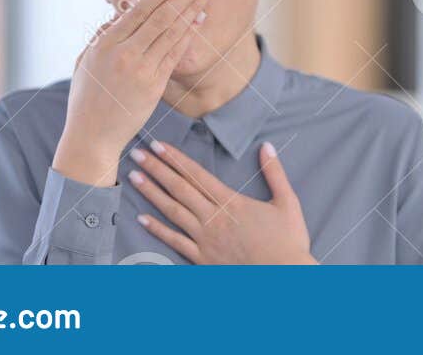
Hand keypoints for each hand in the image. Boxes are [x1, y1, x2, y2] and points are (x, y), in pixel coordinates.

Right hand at [53, 0, 210, 186]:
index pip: (138, 11)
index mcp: (105, 44)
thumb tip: (121, 13)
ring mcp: (142, 70)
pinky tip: (199, 20)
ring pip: (172, 33)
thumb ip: (103, 35)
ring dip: (192, 10)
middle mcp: (124, 54)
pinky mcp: (155, 85)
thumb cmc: (87, 97)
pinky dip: (189, 35)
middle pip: (161, 17)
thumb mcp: (86, 61)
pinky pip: (175, 54)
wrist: (92, 136)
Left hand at [129, 140, 314, 263]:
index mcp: (232, 202)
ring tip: (135, 178)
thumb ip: (275, 172)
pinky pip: (175, 242)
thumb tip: (267, 146)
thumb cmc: (288, 240)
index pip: (197, 175)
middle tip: (138, 153)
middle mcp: (213, 218)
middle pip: (179, 189)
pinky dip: (158, 230)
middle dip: (157, 169)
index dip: (176, 159)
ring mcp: (205, 239)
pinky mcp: (202, 258)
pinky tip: (142, 219)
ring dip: (152, 193)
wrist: (284, 277)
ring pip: (173, 211)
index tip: (159, 145)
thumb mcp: (287, 201)